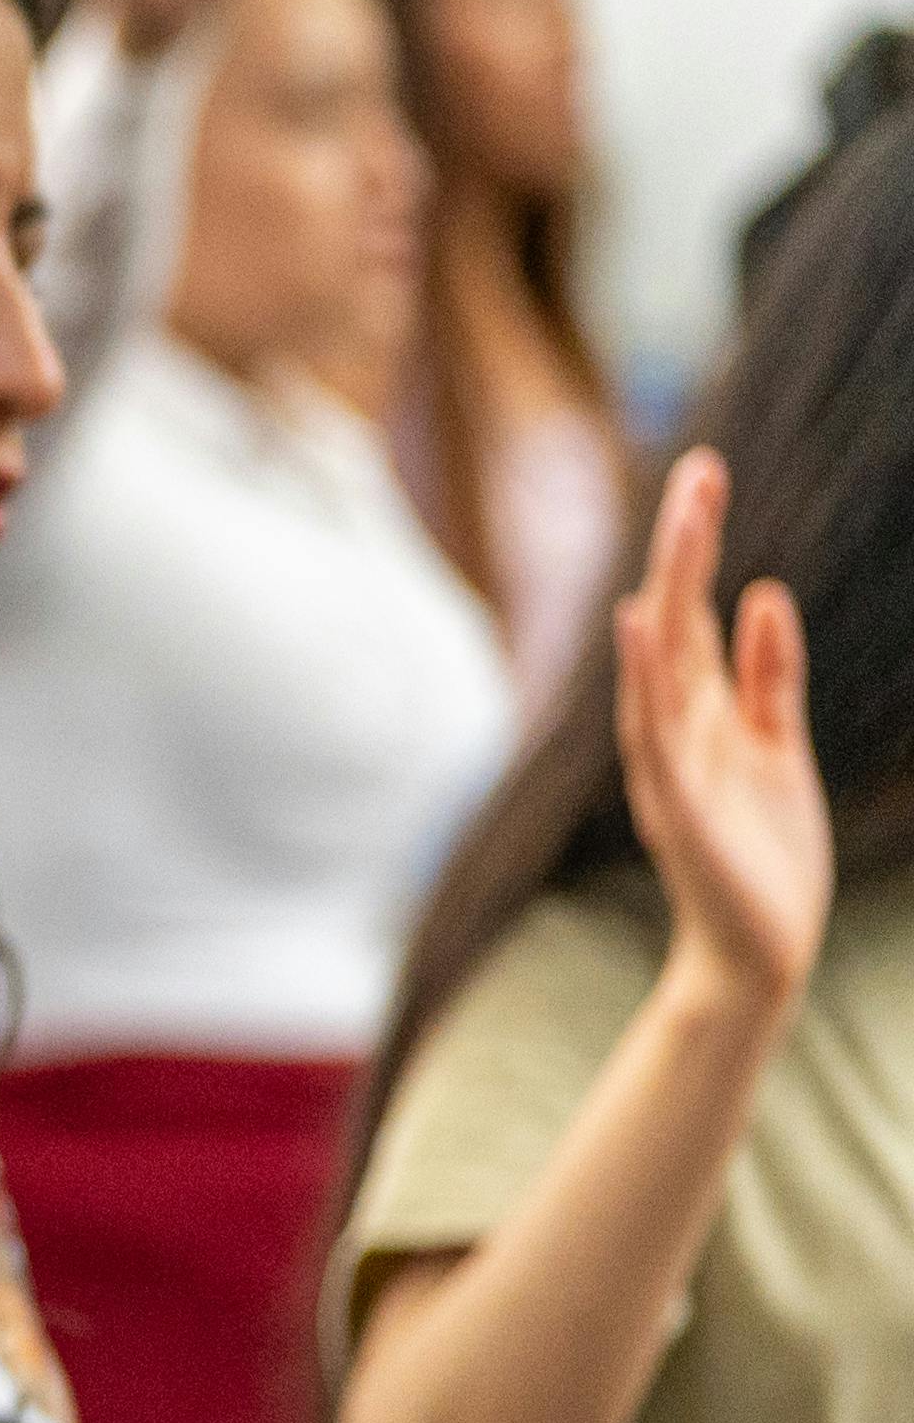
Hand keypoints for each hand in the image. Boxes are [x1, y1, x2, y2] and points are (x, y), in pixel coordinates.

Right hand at [621, 446, 830, 1019]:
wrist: (758, 953)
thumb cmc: (765, 856)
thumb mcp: (780, 749)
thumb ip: (768, 678)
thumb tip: (766, 595)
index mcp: (702, 714)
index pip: (692, 614)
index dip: (697, 548)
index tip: (704, 476)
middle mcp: (674, 730)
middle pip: (674, 622)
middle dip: (687, 547)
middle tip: (701, 470)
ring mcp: (670, 766)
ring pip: (661, 665)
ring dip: (669, 592)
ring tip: (684, 526)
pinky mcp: (679, 809)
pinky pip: (655, 735)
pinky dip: (644, 679)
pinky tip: (642, 626)